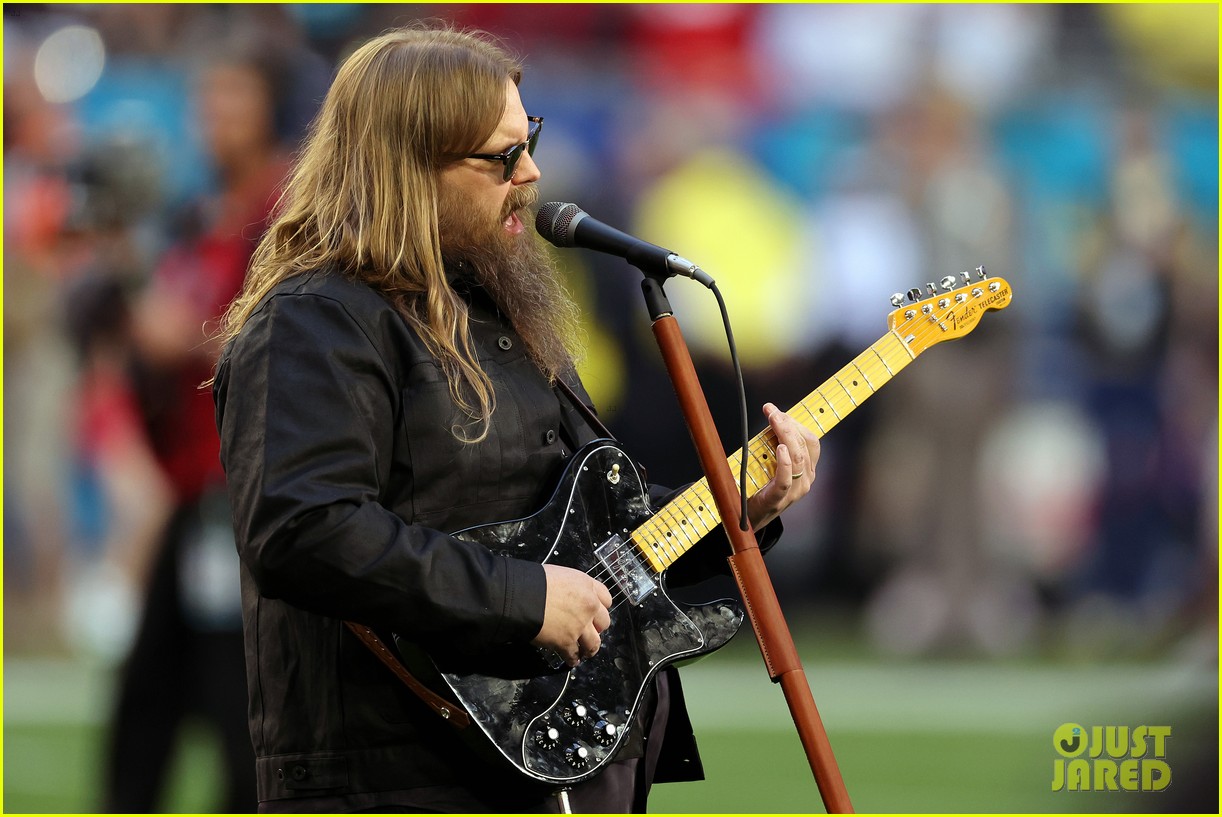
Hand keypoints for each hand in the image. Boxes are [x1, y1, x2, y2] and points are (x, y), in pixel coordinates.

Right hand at [531, 564, 611, 666]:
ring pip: (594, 643)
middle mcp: (589, 605)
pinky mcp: (567, 642)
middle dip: (597, 629)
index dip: (600, 609)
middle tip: (590, 632)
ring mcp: (580, 625)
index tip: (595, 615)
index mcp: (587, 586)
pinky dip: (572, 659)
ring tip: (584, 652)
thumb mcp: (559, 575)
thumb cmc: (533, 582)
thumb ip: (572, 588)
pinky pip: (574, 654)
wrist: (520, 596)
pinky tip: (570, 659)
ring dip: (589, 649)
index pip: (606, 599)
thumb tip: (568, 598)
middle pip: (604, 622)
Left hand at [746, 403, 819, 529]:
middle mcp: (805, 479)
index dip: (795, 423)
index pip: (810, 441)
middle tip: (771, 411)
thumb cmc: (757, 488)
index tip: (777, 410)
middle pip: (804, 445)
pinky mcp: (778, 499)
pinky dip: (784, 462)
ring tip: (773, 420)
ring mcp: (795, 491)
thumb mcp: (770, 462)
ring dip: (784, 435)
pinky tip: (780, 449)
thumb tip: (772, 418)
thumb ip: (773, 444)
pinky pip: (785, 480)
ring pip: (797, 458)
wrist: (746, 520)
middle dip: (788, 423)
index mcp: (806, 470)